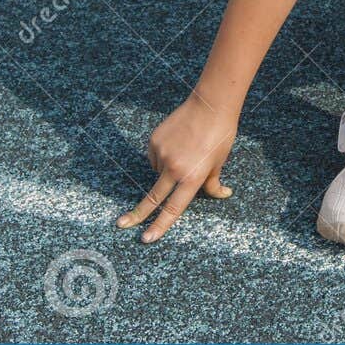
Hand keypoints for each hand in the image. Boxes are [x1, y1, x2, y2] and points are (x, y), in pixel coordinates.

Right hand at [116, 94, 237, 242]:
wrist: (210, 105)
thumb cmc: (220, 135)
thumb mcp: (219, 162)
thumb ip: (214, 183)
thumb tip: (223, 194)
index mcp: (192, 177)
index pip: (173, 209)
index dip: (160, 226)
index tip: (146, 238)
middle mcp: (174, 168)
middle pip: (152, 198)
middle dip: (137, 214)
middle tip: (122, 224)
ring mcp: (162, 154)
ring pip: (158, 172)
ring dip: (167, 171)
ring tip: (186, 151)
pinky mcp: (154, 141)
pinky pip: (155, 156)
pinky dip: (163, 155)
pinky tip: (177, 143)